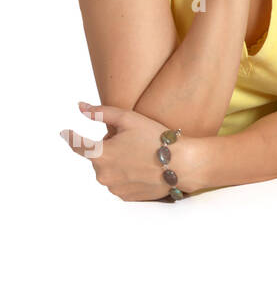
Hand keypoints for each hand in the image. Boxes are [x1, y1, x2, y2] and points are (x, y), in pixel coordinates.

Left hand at [62, 102, 186, 200]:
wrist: (182, 165)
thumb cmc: (157, 139)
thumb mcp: (130, 119)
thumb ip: (101, 113)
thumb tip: (80, 107)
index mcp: (100, 155)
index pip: (78, 145)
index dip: (71, 137)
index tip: (64, 133)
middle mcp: (102, 174)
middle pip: (99, 157)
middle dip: (110, 148)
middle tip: (134, 141)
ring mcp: (114, 188)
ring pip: (110, 171)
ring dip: (119, 163)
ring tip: (142, 156)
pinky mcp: (126, 197)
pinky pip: (121, 183)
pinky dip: (128, 176)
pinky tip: (144, 169)